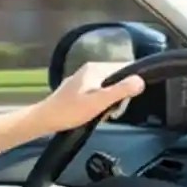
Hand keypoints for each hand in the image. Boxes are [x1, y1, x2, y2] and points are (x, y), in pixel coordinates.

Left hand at [28, 62, 144, 134]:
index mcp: (95, 68)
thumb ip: (121, 90)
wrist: (45, 119)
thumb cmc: (71, 111)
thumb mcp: (99, 102)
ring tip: (102, 114)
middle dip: (118, 95)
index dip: (131, 82)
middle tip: (112, 111)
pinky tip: (94, 114)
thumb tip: (140, 80)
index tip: (128, 98)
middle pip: (116, 78)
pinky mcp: (77, 89)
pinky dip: (99, 103)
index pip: (124, 67)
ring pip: (107, 87)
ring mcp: (82, 79)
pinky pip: (97, 93)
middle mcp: (89, 69)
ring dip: (109, 102)